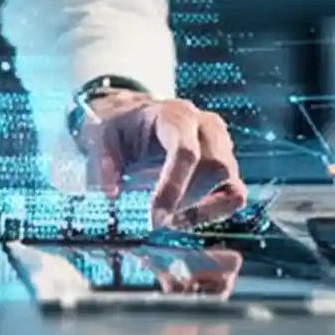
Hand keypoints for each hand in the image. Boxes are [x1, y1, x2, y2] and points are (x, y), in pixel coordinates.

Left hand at [80, 91, 246, 228]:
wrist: (136, 116)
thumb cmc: (120, 125)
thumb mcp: (100, 134)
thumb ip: (101, 162)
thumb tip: (110, 195)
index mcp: (176, 115)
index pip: (186, 151)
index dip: (173, 187)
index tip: (154, 218)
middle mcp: (208, 128)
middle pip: (216, 168)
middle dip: (185, 201)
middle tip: (155, 219)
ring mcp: (223, 148)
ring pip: (230, 186)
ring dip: (199, 210)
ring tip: (167, 218)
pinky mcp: (228, 169)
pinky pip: (234, 197)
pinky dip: (211, 214)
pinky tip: (181, 218)